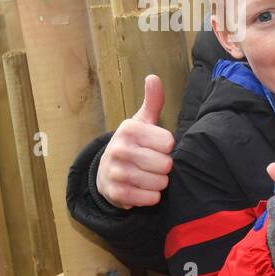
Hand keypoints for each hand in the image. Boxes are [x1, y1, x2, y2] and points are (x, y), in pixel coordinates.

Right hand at [97, 74, 174, 208]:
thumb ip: (152, 101)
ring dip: (160, 182)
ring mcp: (116, 172)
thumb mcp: (142, 122)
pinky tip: (145, 189)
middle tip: (154, 163)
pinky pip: (149, 198)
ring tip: (150, 176)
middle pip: (165, 164)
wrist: (106, 171)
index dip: (167, 147)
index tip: (157, 147)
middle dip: (164, 166)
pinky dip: (152, 196)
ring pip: (159, 182)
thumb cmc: (133, 144)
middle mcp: (120, 148)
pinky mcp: (117, 193)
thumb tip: (153, 77)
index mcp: (129, 129)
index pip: (168, 142)